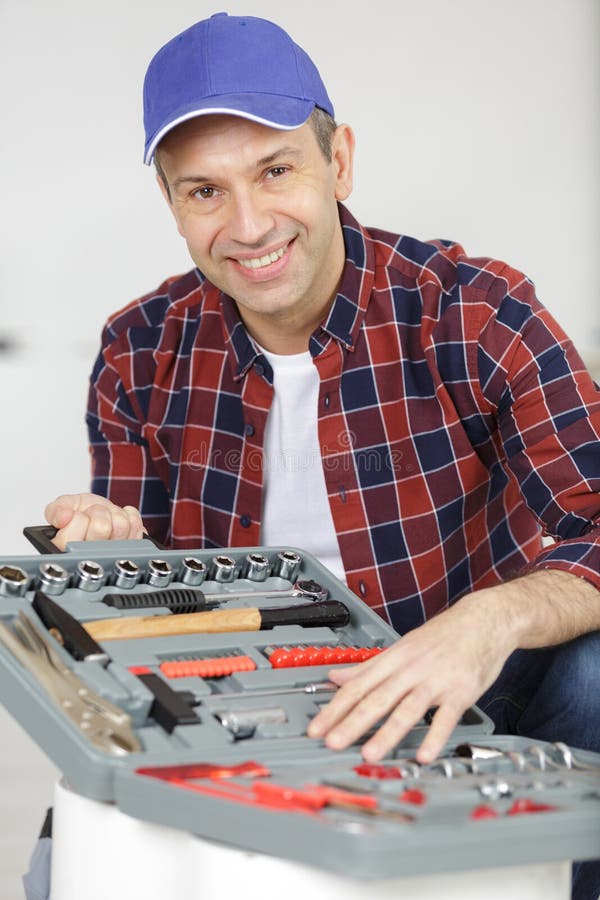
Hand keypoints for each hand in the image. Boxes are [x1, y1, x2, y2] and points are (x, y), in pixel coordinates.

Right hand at [44, 493, 144, 549]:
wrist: (103, 512)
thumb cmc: (83, 512)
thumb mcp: (65, 505)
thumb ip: (56, 510)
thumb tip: (64, 517)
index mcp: (66, 549)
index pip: (78, 523)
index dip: (81, 514)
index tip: (79, 516)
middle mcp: (90, 558)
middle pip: (101, 526)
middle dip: (99, 513)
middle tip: (95, 517)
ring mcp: (113, 556)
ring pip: (120, 526)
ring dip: (114, 514)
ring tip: (106, 518)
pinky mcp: (132, 550)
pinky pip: (136, 525)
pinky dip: (129, 515)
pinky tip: (118, 521)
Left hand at [307, 590, 517, 762]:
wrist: (484, 620)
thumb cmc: (444, 635)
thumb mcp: (402, 646)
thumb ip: (369, 666)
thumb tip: (336, 677)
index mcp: (394, 659)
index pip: (357, 685)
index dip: (335, 707)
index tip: (317, 727)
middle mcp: (411, 669)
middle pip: (377, 697)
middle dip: (352, 722)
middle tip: (332, 742)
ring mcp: (436, 681)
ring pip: (407, 708)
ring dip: (387, 732)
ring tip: (369, 754)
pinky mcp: (461, 692)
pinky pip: (445, 717)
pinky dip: (434, 736)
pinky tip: (423, 754)